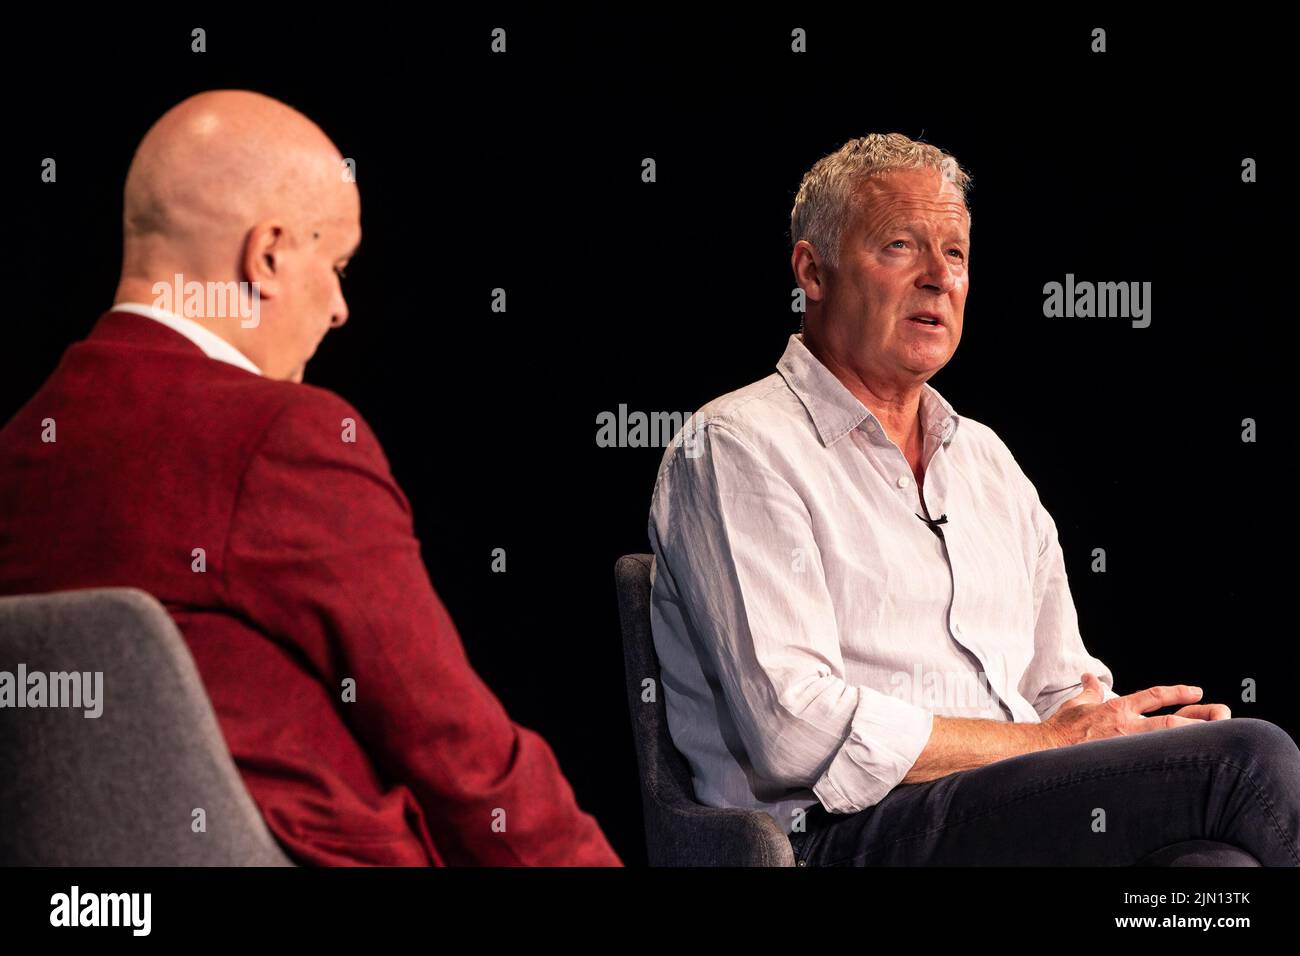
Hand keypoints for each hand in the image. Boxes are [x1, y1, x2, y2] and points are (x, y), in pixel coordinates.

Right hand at [1041, 673, 1228, 748]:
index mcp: (1118, 709)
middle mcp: (1127, 726)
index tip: (1196, 692)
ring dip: (1196, 738)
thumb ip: (1089, 691)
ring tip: (1220, 736)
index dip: (1178, 692)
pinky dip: (1176, 764)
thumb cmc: (1061, 728)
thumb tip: (1090, 677)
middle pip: (1173, 721)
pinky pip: (1156, 764)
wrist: (1046, 748)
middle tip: (1223, 713)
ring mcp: (1128, 746)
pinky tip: (1196, 769)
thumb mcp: (1076, 704)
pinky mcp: (1124, 763)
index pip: (1154, 696)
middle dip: (1200, 716)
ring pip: (1170, 740)